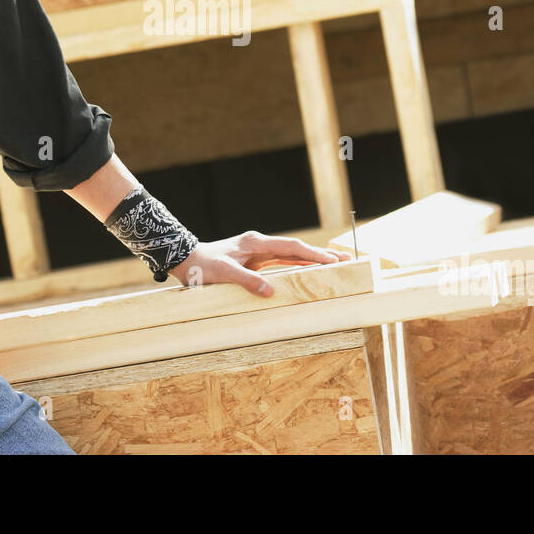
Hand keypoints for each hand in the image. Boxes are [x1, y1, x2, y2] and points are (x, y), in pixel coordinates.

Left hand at [166, 232, 352, 296]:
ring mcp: (258, 252)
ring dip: (312, 260)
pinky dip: (298, 266)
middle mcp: (260, 244)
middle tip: (346, 260)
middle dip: (321, 254)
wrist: (187, 260)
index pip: (292, 247)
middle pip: (297, 249)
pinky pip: (282, 262)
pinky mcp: (255, 260)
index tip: (333, 260)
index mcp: (256, 243)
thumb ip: (247, 281)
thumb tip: (270, 291)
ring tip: (335, 265)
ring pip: (292, 255)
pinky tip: (310, 271)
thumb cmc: (203, 267)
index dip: (313, 254)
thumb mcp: (223, 274)